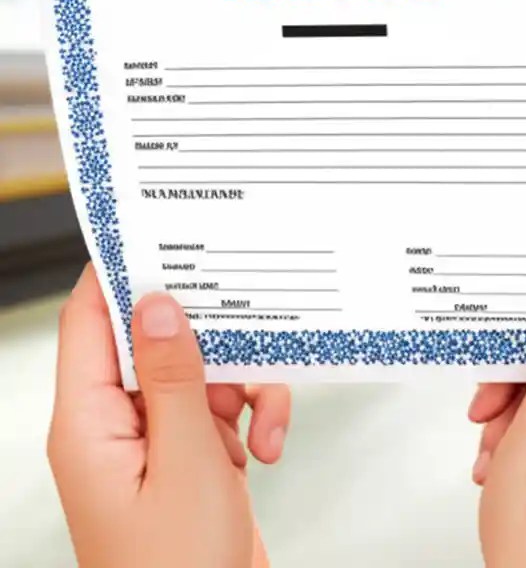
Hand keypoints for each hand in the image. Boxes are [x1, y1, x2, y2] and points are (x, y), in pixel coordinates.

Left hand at [47, 265, 291, 567]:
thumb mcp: (186, 461)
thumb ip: (174, 378)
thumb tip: (156, 304)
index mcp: (88, 423)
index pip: (90, 322)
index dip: (119, 274)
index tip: (157, 233)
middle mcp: (116, 428)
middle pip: (158, 344)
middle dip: (210, 339)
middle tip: (248, 319)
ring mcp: (156, 446)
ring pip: (203, 377)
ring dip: (245, 390)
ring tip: (261, 427)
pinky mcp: (192, 462)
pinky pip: (225, 413)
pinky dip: (253, 422)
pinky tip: (266, 450)